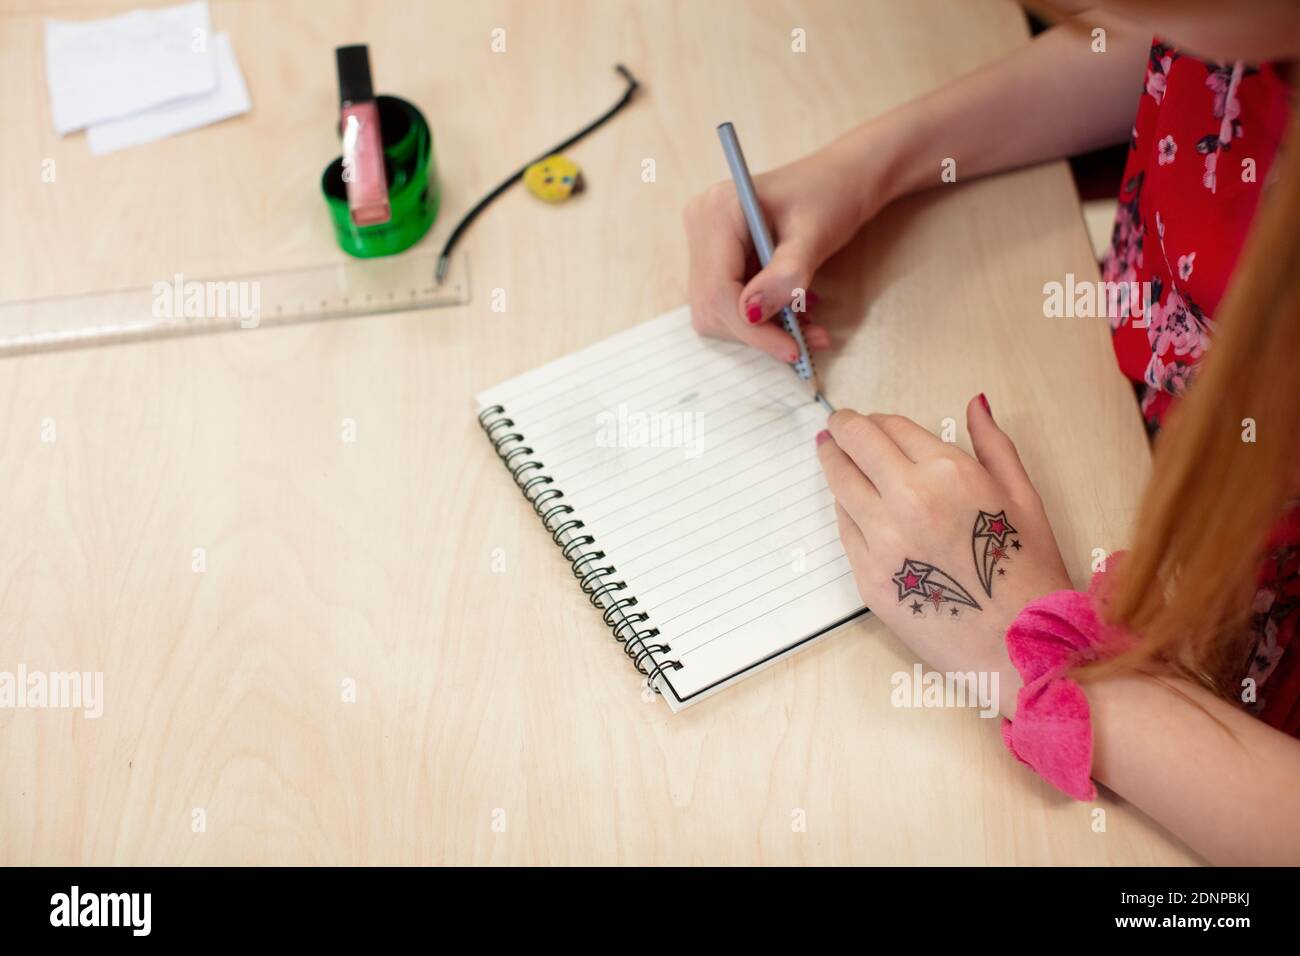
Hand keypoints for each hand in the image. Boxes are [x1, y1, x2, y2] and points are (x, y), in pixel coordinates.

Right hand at [682, 139, 893, 361]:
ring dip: (761, 329)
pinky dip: (761, 317)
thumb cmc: (832, 195)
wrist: (842, 178)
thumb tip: (752, 314)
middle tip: (805, 343)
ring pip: (717, 310)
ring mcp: (704, 240)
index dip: (752, 329)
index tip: (792, 349)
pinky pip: (728, 302)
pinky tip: (793, 309)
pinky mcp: (716, 256)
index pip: (719, 288)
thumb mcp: (815, 234)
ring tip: (807, 324)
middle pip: (712, 304)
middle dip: (758, 332)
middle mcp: (701, 223)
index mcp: (719, 210)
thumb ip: (786, 274)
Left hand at [816, 396, 1073, 717]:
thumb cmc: (1030, 573)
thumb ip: (993, 445)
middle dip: (843, 429)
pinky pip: (843, 528)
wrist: (1020, 648)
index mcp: (949, 472)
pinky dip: (844, 509)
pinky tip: (850, 504)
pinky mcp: (866, 576)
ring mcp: (881, 539)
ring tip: (831, 454)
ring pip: (839, 483)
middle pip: (855, 444)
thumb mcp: (1024, 497)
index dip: (877, 420)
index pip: (891, 426)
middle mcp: (908, 499)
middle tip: (838, 427)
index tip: (872, 422)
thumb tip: (974, 403)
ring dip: (832, 462)